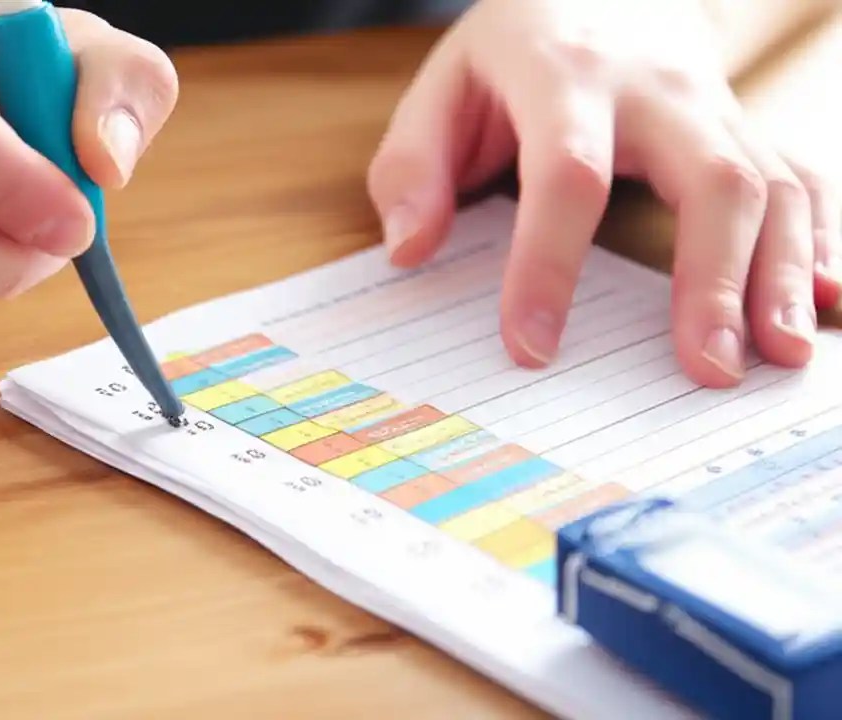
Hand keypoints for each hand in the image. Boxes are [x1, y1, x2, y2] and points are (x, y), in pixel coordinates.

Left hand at [367, 0, 840, 387]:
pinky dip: (821, 241)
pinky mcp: (745, 126)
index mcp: (565, 76)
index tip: (532, 347)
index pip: (568, 173)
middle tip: (707, 371)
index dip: (549, 264)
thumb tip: (409, 250)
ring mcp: (713, 105)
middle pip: (710, 176)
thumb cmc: (513, 52)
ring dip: (782, 274)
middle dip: (713, 278)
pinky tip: (825, 303)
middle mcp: (656, 89)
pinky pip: (801, 177)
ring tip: (778, 358)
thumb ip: (412, 167)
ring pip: (771, 182)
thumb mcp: (443, 88)